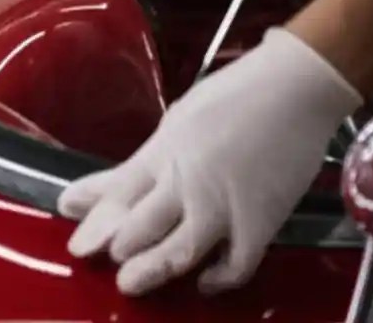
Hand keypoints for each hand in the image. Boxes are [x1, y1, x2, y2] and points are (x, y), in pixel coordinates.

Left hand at [57, 29, 360, 295]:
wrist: (294, 89)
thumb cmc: (232, 97)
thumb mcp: (174, 123)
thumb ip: (136, 163)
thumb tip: (88, 191)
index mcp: (162, 153)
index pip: (116, 196)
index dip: (94, 224)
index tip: (78, 243)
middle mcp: (185, 182)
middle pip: (139, 228)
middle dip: (119, 248)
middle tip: (110, 260)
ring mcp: (223, 204)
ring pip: (178, 252)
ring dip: (151, 270)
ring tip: (132, 282)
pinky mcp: (261, 220)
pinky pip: (237, 263)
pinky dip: (218, 278)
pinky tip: (204, 280)